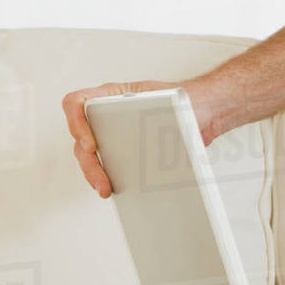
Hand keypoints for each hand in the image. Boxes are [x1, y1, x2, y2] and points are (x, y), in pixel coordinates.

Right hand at [62, 79, 206, 196]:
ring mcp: (111, 131)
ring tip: (105, 190)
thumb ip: (161, 112)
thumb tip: (154, 136)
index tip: (92, 146)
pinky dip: (105, 176)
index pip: (78, 102)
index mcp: (114, 94)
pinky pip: (103, 163)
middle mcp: (107, 111)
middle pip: (81, 137)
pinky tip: (113, 189)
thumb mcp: (175, 100)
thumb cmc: (190, 98)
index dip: (76, 123)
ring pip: (88, 154)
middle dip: (89, 163)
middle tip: (101, 182)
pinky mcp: (121, 148)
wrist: (207, 111)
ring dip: (94, 174)